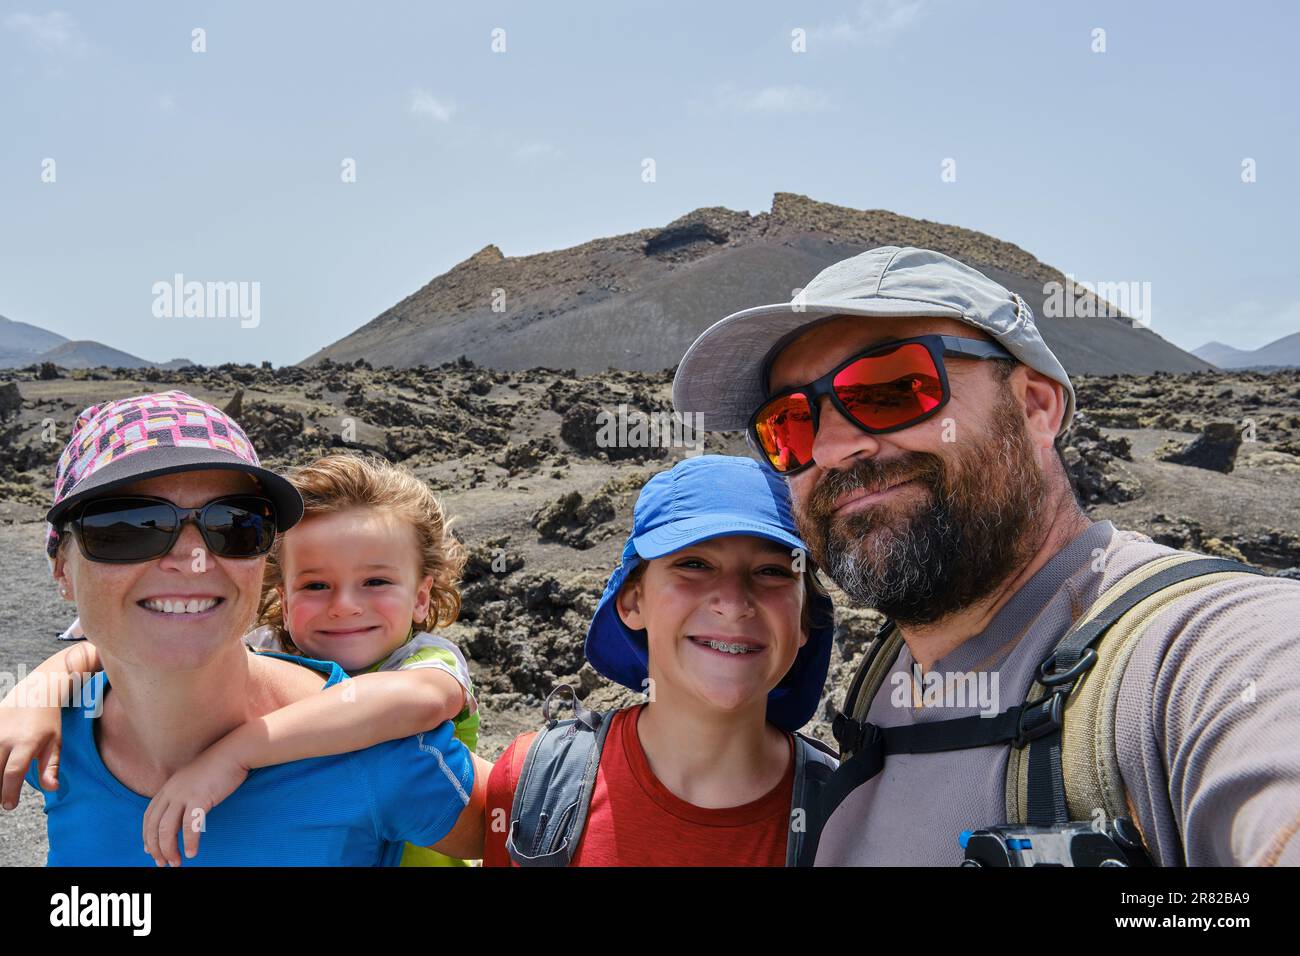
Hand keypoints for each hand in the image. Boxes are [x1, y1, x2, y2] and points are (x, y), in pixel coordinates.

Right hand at [0, 687, 63, 808]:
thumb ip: (51, 767)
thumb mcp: (56, 742)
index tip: (10, 805)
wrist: (36, 691)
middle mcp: (6, 737)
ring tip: (0, 788)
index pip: (13, 772)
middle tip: (2, 801)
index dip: (9, 792)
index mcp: (27, 742)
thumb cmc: (48, 721)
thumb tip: (52, 788)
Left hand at [142, 745, 249, 866]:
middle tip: (162, 863)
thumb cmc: (218, 767)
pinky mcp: (200, 798)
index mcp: (168, 787)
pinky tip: (192, 852)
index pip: (149, 816)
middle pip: (154, 825)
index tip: (150, 850)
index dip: (147, 835)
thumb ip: (183, 795)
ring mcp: (184, 794)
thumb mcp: (193, 780)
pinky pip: (190, 826)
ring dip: (169, 849)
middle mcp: (171, 791)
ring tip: (176, 862)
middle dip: (156, 848)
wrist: (235, 752)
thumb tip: (181, 814)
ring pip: (167, 828)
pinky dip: (189, 842)